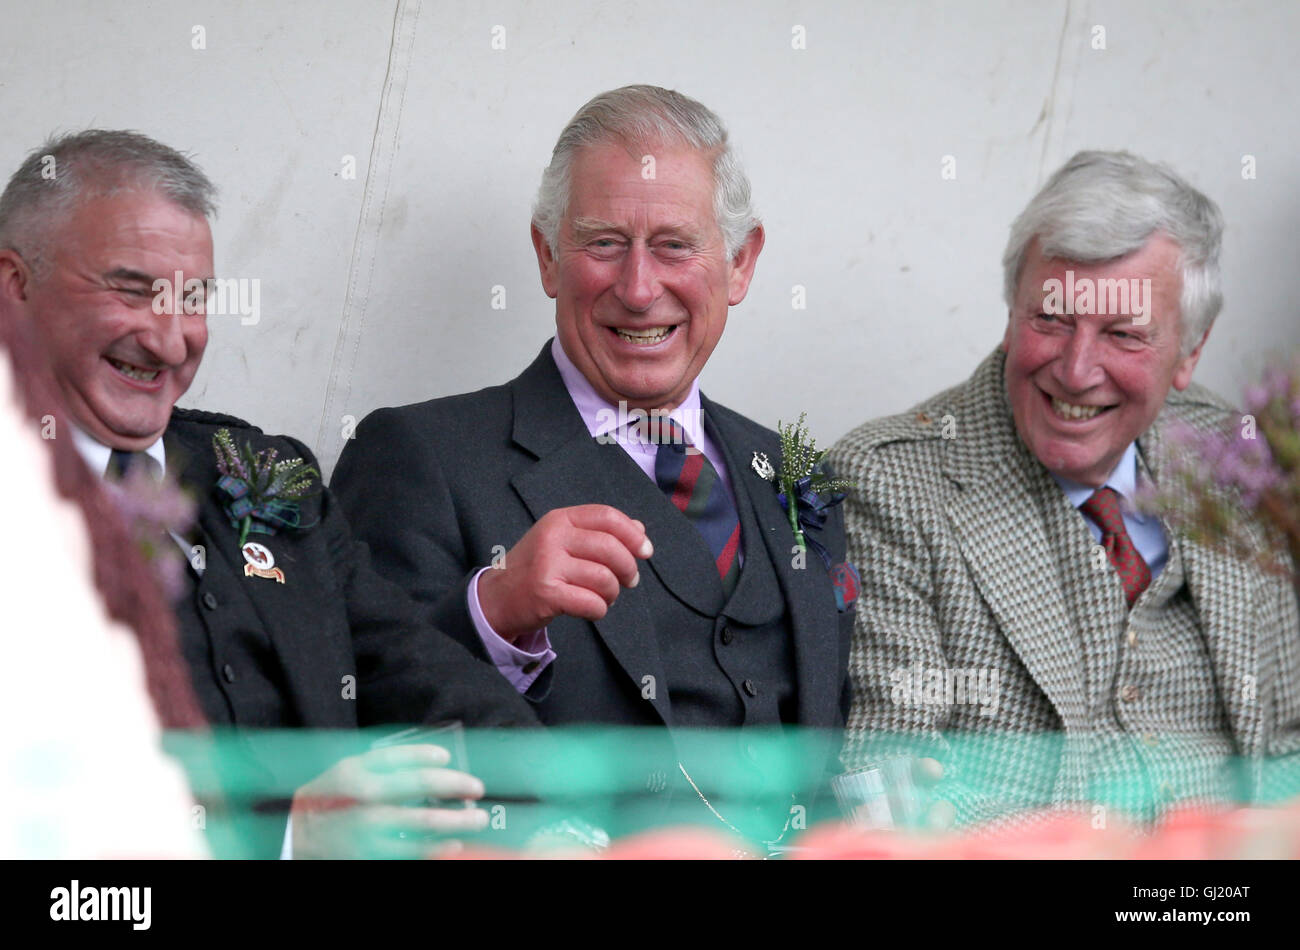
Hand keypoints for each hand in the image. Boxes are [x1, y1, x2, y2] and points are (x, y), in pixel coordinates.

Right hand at [289, 744, 487, 858]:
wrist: (299, 832)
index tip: (471, 781)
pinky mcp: (371, 858)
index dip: (451, 779)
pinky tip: (452, 845)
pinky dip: (435, 851)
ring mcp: (371, 841)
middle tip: (480, 798)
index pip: (419, 778)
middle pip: (427, 810)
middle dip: (460, 807)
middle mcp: (369, 813)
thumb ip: (395, 757)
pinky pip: (411, 856)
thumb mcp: (354, 764)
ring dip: (456, 828)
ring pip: (423, 838)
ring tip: (477, 821)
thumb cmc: (333, 792)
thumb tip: (441, 756)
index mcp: (365, 783)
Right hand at [478, 504, 653, 641]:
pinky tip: (592, 609)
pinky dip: (599, 610)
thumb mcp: (563, 541)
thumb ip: (599, 533)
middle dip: (628, 569)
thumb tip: (640, 530)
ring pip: (604, 578)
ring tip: (605, 596)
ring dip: (613, 593)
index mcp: (560, 519)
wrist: (496, 597)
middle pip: (611, 548)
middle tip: (629, 582)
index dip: (633, 534)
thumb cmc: (537, 568)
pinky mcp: (546, 593)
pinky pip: (591, 603)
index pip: (607, 516)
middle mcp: (553, 537)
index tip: (646, 551)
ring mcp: (547, 565)